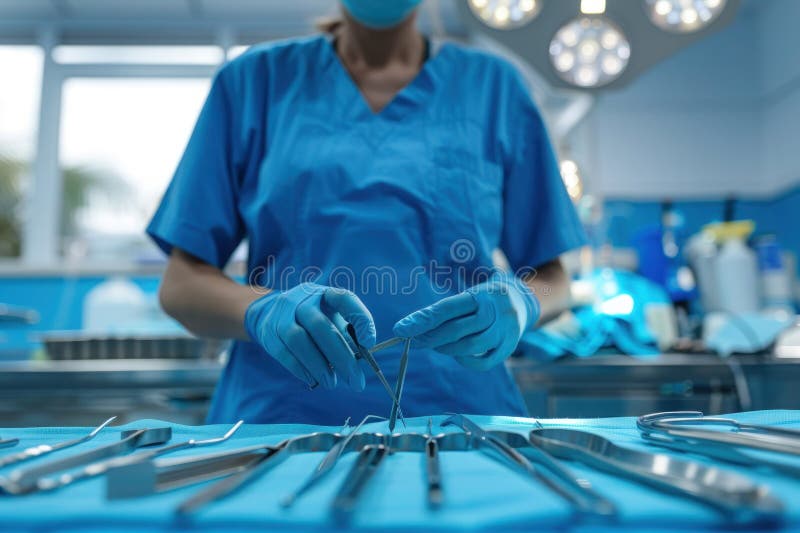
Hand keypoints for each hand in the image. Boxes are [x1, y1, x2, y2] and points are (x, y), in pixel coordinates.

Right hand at [245, 283, 373, 389]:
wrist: (271, 313)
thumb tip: (362, 359)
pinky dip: (299, 368)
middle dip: (340, 357)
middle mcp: (302, 299)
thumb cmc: (313, 321)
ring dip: (318, 365)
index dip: (360, 319)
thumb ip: (347, 336)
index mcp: (325, 294)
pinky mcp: (268, 331)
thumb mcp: (332, 319)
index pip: (345, 299)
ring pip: (298, 339)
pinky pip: (283, 352)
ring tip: (332, 383)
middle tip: (354, 381)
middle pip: (320, 326)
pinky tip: (312, 380)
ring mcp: (282, 314)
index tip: (369, 343)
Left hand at [393, 273, 538, 369]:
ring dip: (446, 349)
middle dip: (430, 337)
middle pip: (457, 329)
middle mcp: (497, 311)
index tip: (400, 330)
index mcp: (482, 294)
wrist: (523, 301)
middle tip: (412, 341)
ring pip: (471, 347)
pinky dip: (465, 361)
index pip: (447, 308)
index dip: (422, 320)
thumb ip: (442, 311)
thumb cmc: (483, 300)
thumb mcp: (467, 295)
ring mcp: (505, 331)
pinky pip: (484, 362)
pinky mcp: (509, 348)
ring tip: (435, 345)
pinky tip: (456, 354)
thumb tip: (410, 327)